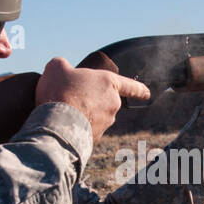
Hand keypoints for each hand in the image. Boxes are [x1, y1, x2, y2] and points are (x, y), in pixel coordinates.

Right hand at [36, 57, 150, 140]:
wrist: (57, 123)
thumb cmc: (60, 91)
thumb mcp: (56, 67)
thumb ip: (63, 65)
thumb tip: (61, 68)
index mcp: (109, 83)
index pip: (130, 86)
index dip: (139, 90)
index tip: (147, 94)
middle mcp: (113, 104)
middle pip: (104, 101)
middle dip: (90, 100)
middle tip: (70, 97)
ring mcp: (106, 123)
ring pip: (94, 116)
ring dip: (82, 114)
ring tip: (62, 111)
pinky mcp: (96, 138)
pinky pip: (87, 131)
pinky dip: (76, 128)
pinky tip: (62, 125)